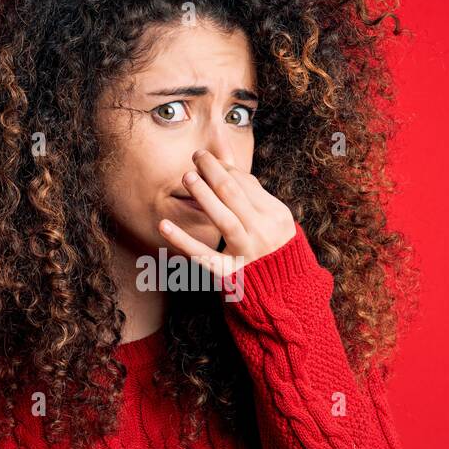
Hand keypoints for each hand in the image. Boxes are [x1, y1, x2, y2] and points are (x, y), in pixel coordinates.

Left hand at [158, 149, 296, 280]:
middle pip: (235, 195)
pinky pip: (203, 256)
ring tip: (187, 177)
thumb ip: (251, 194)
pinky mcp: (230, 273)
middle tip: (195, 157)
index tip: (207, 160)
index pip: (247, 184)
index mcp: (277, 215)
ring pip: (224, 220)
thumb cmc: (272, 248)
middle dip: (212, 172)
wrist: (284, 291)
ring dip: (203, 195)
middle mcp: (264, 232)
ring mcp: (248, 253)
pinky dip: (182, 240)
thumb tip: (224, 164)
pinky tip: (164, 225)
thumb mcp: (273, 219)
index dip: (224, 168)